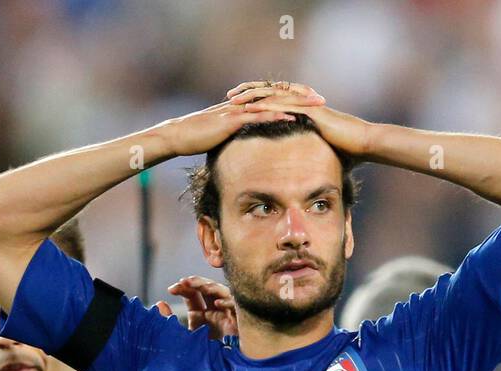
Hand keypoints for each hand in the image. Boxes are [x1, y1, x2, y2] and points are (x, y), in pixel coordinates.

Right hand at [152, 98, 306, 158]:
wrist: (178, 136)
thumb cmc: (196, 138)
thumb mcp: (221, 135)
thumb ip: (235, 135)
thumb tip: (246, 144)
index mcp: (242, 106)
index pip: (272, 98)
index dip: (292, 99)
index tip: (311, 103)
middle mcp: (243, 104)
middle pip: (277, 96)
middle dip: (301, 96)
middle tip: (322, 98)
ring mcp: (238, 110)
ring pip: (272, 102)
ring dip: (294, 102)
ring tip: (314, 105)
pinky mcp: (232, 119)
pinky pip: (258, 115)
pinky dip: (275, 114)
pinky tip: (292, 116)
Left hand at [157, 275, 238, 339]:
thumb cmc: (200, 360)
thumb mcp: (181, 339)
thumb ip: (169, 322)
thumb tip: (159, 303)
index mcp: (201, 316)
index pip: (193, 295)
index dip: (183, 288)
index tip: (171, 289)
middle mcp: (214, 313)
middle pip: (208, 289)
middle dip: (197, 282)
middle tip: (183, 282)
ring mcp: (227, 317)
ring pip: (223, 293)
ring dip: (211, 287)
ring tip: (198, 286)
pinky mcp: (239, 325)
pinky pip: (237, 308)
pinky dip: (228, 303)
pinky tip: (217, 304)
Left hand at [225, 81, 371, 156]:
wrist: (365, 144)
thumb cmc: (350, 151)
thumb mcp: (324, 153)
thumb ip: (313, 156)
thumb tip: (308, 172)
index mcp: (303, 110)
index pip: (275, 100)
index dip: (257, 100)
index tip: (239, 103)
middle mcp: (303, 104)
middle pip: (270, 93)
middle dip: (248, 92)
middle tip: (229, 95)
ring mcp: (306, 106)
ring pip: (273, 96)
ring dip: (251, 96)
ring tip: (232, 99)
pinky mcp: (310, 112)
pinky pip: (284, 106)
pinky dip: (265, 106)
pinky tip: (249, 108)